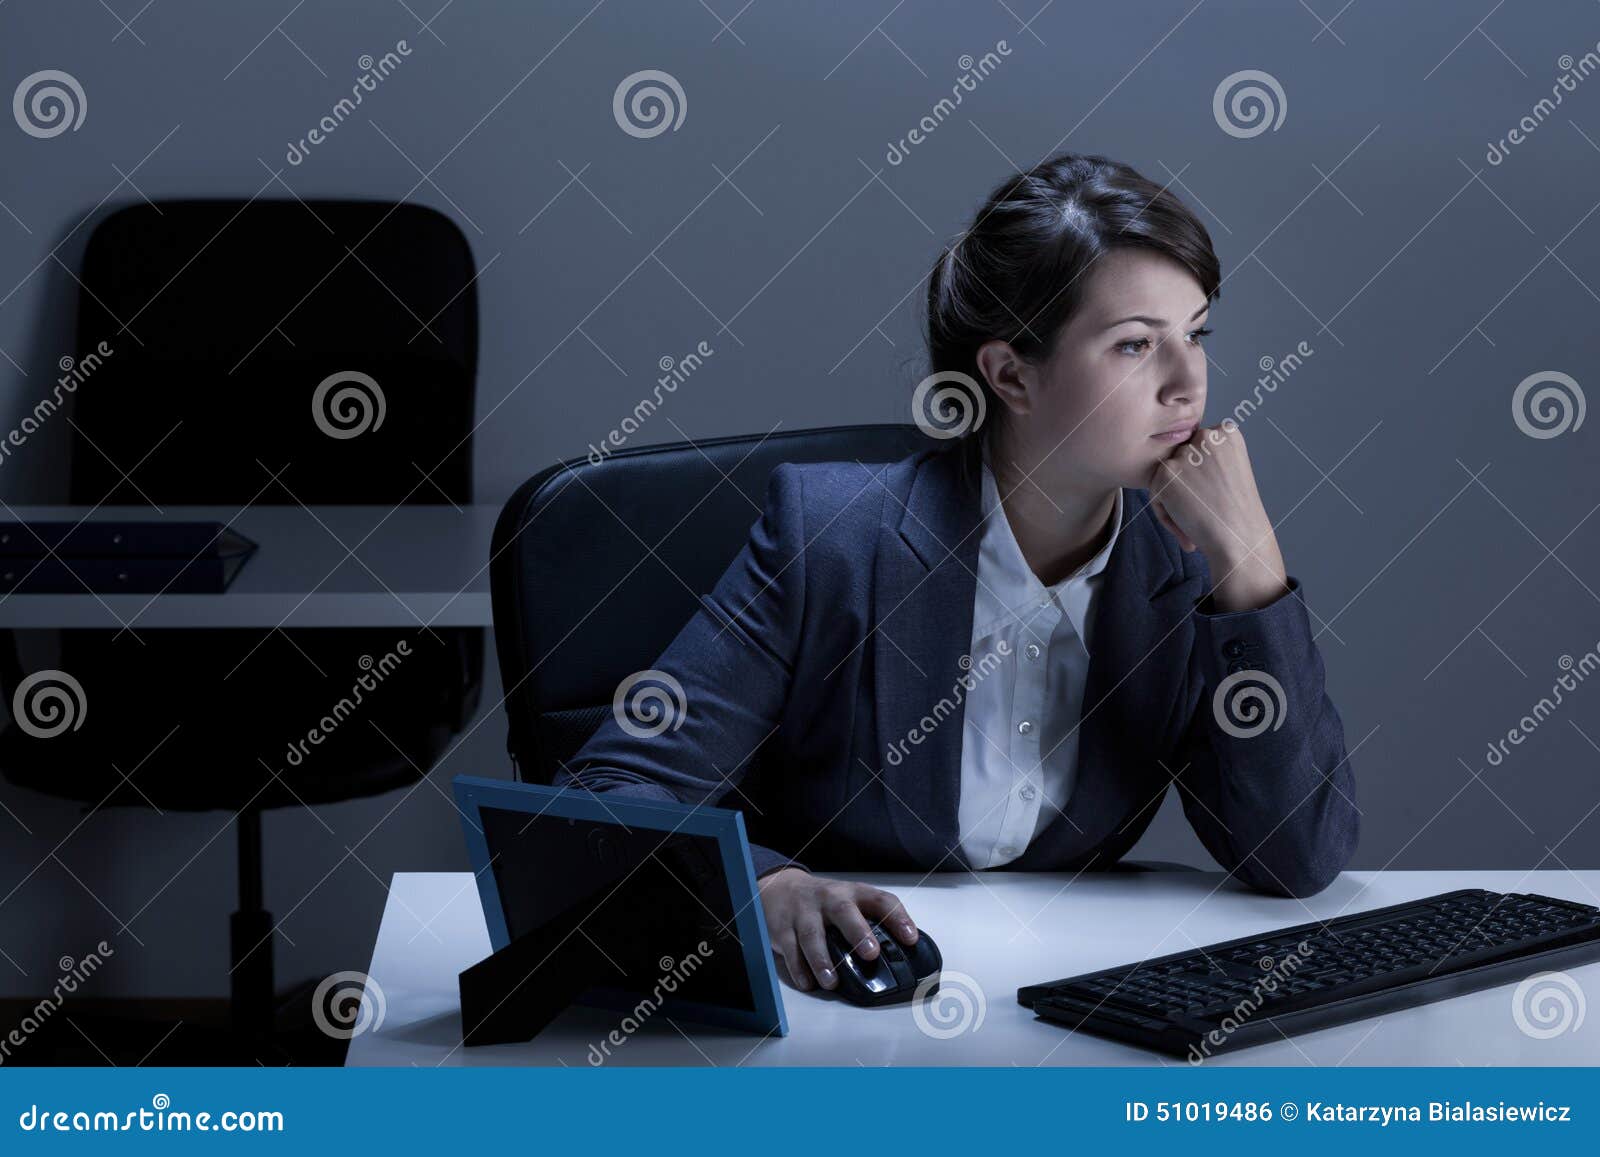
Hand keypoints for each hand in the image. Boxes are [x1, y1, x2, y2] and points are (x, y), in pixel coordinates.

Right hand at [755, 867, 918, 991]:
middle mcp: (830, 899)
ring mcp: (804, 912)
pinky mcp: (783, 928)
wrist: (780, 888)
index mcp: (853, 893)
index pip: (880, 900)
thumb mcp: (849, 902)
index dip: (898, 918)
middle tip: (871, 954)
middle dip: (858, 933)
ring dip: (822, 960)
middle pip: (844, 912)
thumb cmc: (823, 901)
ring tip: (832, 982)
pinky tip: (808, 982)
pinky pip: (789, 949)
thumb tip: (899, 956)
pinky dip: (798, 968)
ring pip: (813, 935)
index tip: (910, 938)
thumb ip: (871, 922)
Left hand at [1148, 422, 1289, 612]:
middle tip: (1204, 506)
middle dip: (1185, 483)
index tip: (1213, 492)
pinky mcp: (1167, 472)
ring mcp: (1186, 453)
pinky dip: (1165, 511)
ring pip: (1165, 474)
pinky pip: (1155, 490)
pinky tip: (1187, 521)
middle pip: (1180, 458)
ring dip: (1173, 497)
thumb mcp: (1230, 469)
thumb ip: (1207, 457)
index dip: (1200, 473)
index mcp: (1226, 432)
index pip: (1197, 446)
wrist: (1239, 537)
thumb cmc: (1236, 511)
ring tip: (1196, 515)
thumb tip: (1177, 457)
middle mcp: (1206, 436)